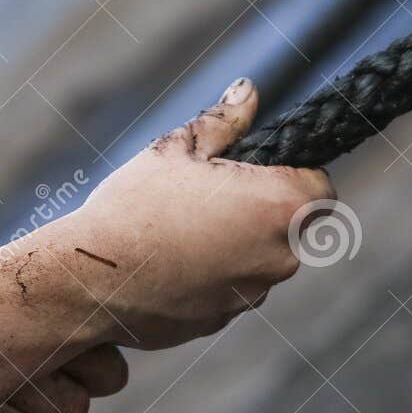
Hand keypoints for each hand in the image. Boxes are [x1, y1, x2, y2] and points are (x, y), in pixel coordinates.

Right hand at [35, 78, 335, 349]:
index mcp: (279, 207)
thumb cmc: (135, 206)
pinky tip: (166, 263)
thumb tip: (249, 91)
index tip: (265, 172)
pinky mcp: (222, 320)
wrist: (91, 280)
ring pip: (257, 261)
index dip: (298, 176)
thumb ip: (225, 120)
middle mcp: (278, 258)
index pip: (321, 188)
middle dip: (262, 211)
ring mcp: (251, 295)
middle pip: (290, 228)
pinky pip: (227, 290)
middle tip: (211, 196)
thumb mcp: (177, 148)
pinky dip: (208, 277)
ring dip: (235, 246)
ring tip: (179, 231)